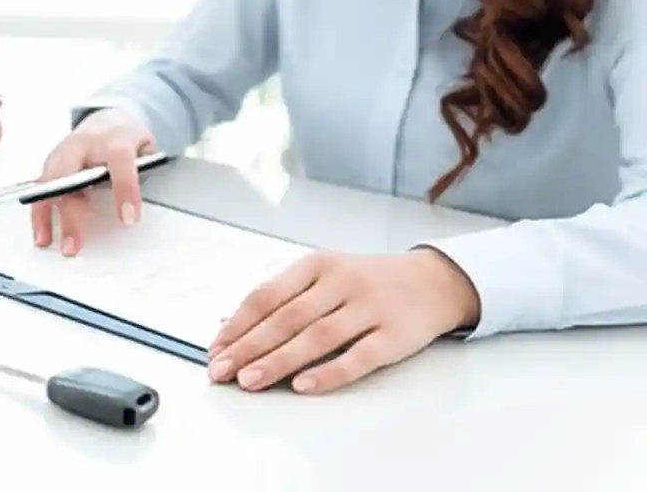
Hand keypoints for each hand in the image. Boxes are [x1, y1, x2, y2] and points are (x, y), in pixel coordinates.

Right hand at [30, 107, 156, 256]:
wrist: (107, 120)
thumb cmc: (127, 140)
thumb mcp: (145, 150)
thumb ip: (145, 172)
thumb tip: (145, 204)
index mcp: (113, 137)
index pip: (119, 159)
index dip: (124, 189)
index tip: (128, 219)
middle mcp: (83, 144)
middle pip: (71, 176)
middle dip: (70, 212)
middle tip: (74, 244)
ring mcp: (62, 153)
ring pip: (48, 183)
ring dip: (45, 214)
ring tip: (46, 242)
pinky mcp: (50, 163)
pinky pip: (41, 188)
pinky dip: (39, 212)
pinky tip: (42, 234)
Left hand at [207, 248, 480, 393]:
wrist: (435, 281)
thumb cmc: (367, 281)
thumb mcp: (323, 274)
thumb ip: (281, 297)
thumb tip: (227, 323)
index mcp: (317, 264)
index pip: (266, 295)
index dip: (237, 325)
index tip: (215, 349)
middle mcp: (341, 282)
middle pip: (286, 318)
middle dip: (248, 347)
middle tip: (222, 371)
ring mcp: (369, 307)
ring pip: (316, 337)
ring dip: (279, 361)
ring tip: (250, 381)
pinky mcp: (394, 335)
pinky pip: (358, 357)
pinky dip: (329, 373)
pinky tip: (304, 386)